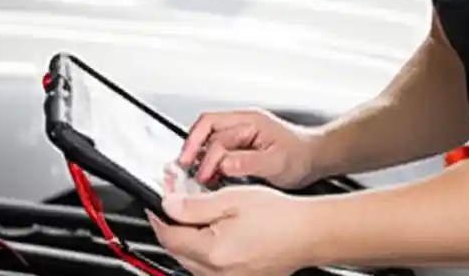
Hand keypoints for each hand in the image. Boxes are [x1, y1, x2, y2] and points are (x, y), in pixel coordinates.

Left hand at [148, 187, 317, 275]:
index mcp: (213, 252)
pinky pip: (209, 269)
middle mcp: (218, 274)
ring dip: (187, 241)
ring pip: (191, 262)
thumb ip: (193, 205)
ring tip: (198, 216)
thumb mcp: (231, 199)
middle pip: (178, 252)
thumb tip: (167, 205)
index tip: (158, 203)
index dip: (159, 217)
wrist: (310, 233)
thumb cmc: (280, 215)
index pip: (169, 237)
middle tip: (176, 204)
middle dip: (172, 228)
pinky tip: (215, 234)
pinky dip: (205, 252)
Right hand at [179, 110, 321, 189]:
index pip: (215, 131)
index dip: (204, 152)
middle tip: (183, 166)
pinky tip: (208, 173)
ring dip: (199, 152)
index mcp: (250, 122)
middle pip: (206, 127)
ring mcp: (242, 132)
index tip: (201, 173)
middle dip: (192, 146)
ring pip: (209, 136)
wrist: (315, 158)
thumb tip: (224, 163)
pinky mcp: (242, 144)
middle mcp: (243, 123)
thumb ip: (249, 162)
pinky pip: (218, 146)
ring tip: (192, 171)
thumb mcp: (276, 162)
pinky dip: (208, 158)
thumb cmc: (301, 156)